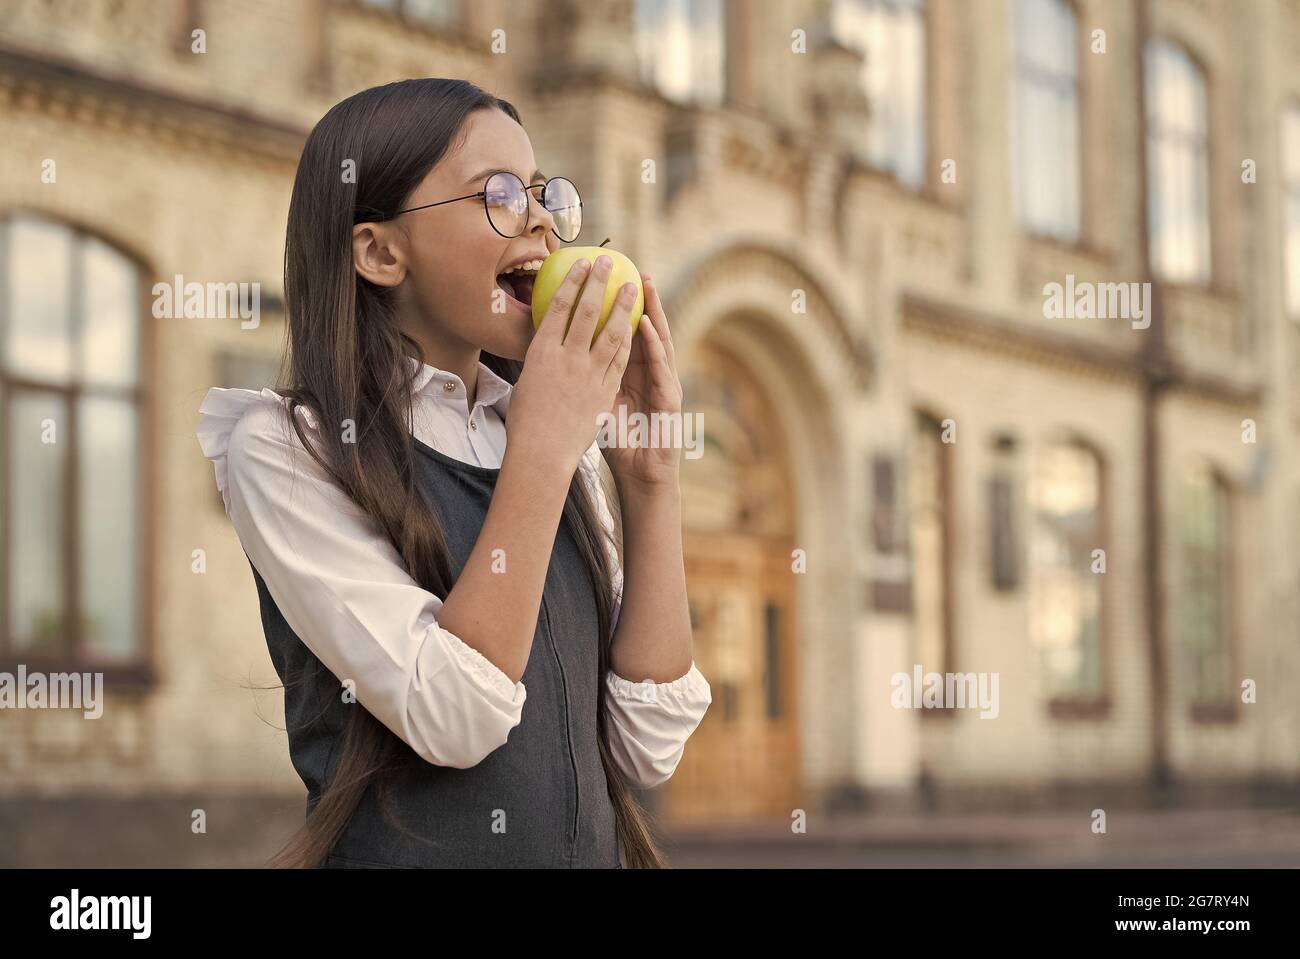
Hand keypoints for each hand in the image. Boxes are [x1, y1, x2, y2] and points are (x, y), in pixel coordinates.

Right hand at [506, 255, 636, 479]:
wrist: (542, 454)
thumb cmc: (526, 421)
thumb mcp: (527, 381)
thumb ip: (541, 359)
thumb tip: (546, 340)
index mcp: (540, 353)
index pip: (558, 308)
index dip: (572, 283)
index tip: (582, 264)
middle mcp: (565, 358)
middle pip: (585, 312)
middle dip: (598, 283)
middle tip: (608, 263)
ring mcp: (587, 374)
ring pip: (609, 332)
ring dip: (622, 306)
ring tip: (632, 286)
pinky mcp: (604, 391)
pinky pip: (619, 359)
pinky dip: (627, 339)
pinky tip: (635, 326)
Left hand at [599, 273, 683, 491]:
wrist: (642, 475)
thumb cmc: (619, 442)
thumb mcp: (598, 405)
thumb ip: (587, 382)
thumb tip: (552, 366)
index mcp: (633, 373)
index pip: (627, 334)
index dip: (621, 308)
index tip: (608, 281)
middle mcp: (650, 374)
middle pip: (644, 328)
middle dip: (640, 298)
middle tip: (630, 268)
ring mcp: (662, 383)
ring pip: (657, 340)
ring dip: (652, 310)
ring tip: (645, 284)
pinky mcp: (669, 397)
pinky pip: (659, 365)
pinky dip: (651, 343)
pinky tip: (644, 324)